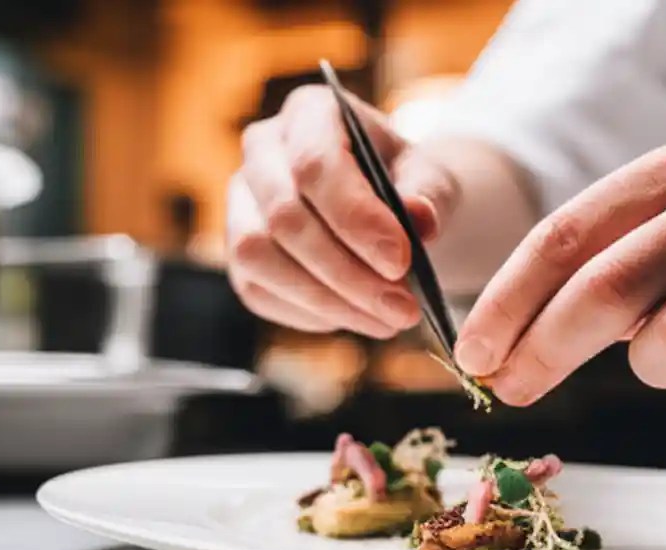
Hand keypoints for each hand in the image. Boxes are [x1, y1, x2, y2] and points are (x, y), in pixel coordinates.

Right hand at [227, 85, 460, 337]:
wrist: (382, 201)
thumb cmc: (403, 181)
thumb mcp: (429, 178)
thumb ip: (429, 194)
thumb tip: (421, 217)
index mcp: (310, 112)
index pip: (316, 164)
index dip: (356, 219)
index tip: (400, 263)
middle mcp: (262, 149)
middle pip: (284, 217)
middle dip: (347, 274)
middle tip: (401, 310)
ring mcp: (240, 198)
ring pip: (258, 256)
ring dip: (325, 300)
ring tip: (383, 321)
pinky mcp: (236, 247)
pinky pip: (256, 287)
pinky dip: (307, 312)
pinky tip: (352, 314)